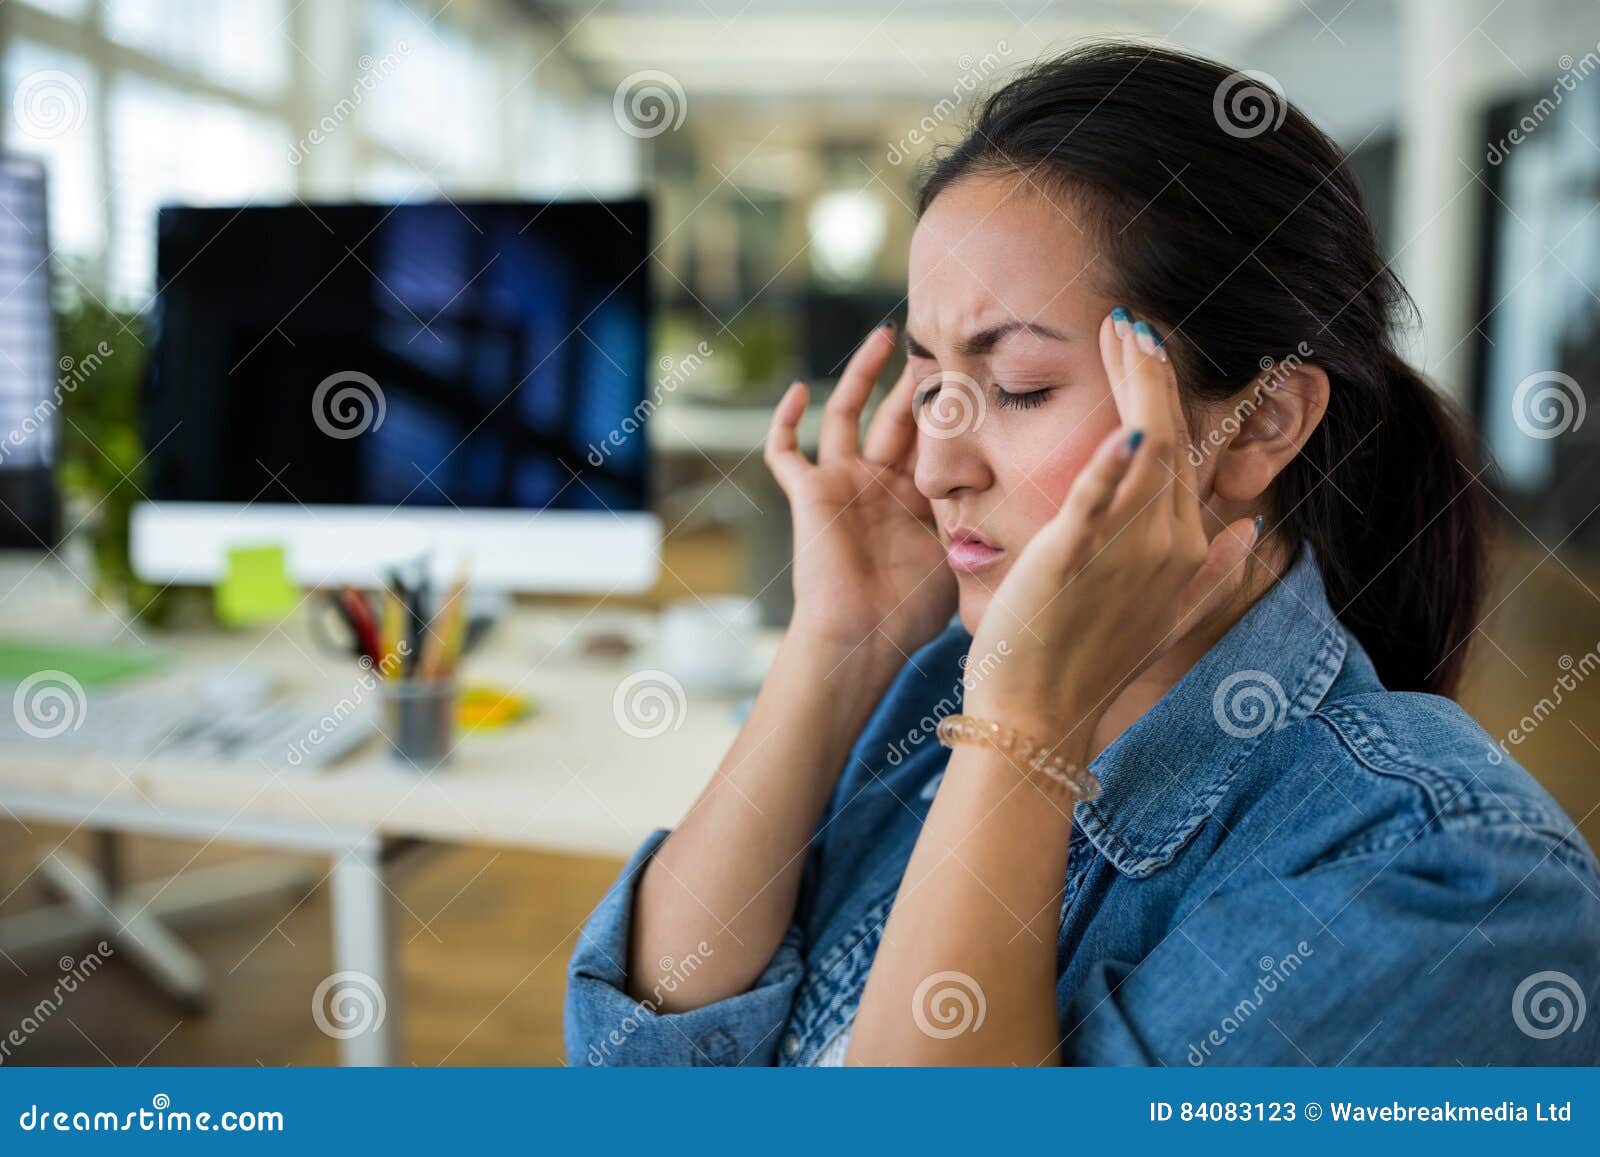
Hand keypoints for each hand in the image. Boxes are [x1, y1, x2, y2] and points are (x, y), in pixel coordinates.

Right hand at [764, 325, 957, 655]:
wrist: (860, 638)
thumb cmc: (910, 613)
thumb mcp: (960, 559)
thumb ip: (983, 525)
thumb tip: (1039, 509)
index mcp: (917, 500)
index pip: (934, 439)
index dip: (950, 406)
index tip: (976, 369)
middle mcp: (879, 486)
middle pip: (896, 417)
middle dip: (914, 379)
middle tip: (935, 339)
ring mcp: (842, 486)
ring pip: (846, 416)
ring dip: (862, 376)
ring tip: (884, 337)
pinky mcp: (809, 494)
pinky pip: (786, 452)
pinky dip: (785, 421)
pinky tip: (799, 389)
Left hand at [963, 310, 1257, 751]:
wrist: (1040, 713)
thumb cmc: (1088, 664)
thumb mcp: (1166, 619)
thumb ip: (1214, 575)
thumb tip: (1252, 532)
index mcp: (1184, 550)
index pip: (1184, 454)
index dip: (1167, 396)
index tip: (1146, 349)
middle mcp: (1166, 544)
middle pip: (1168, 438)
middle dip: (1151, 373)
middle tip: (1131, 320)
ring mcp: (1125, 552)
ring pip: (1144, 451)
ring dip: (1136, 388)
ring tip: (1123, 333)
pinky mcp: (1073, 558)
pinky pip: (1097, 502)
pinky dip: (1111, 463)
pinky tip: (1123, 423)